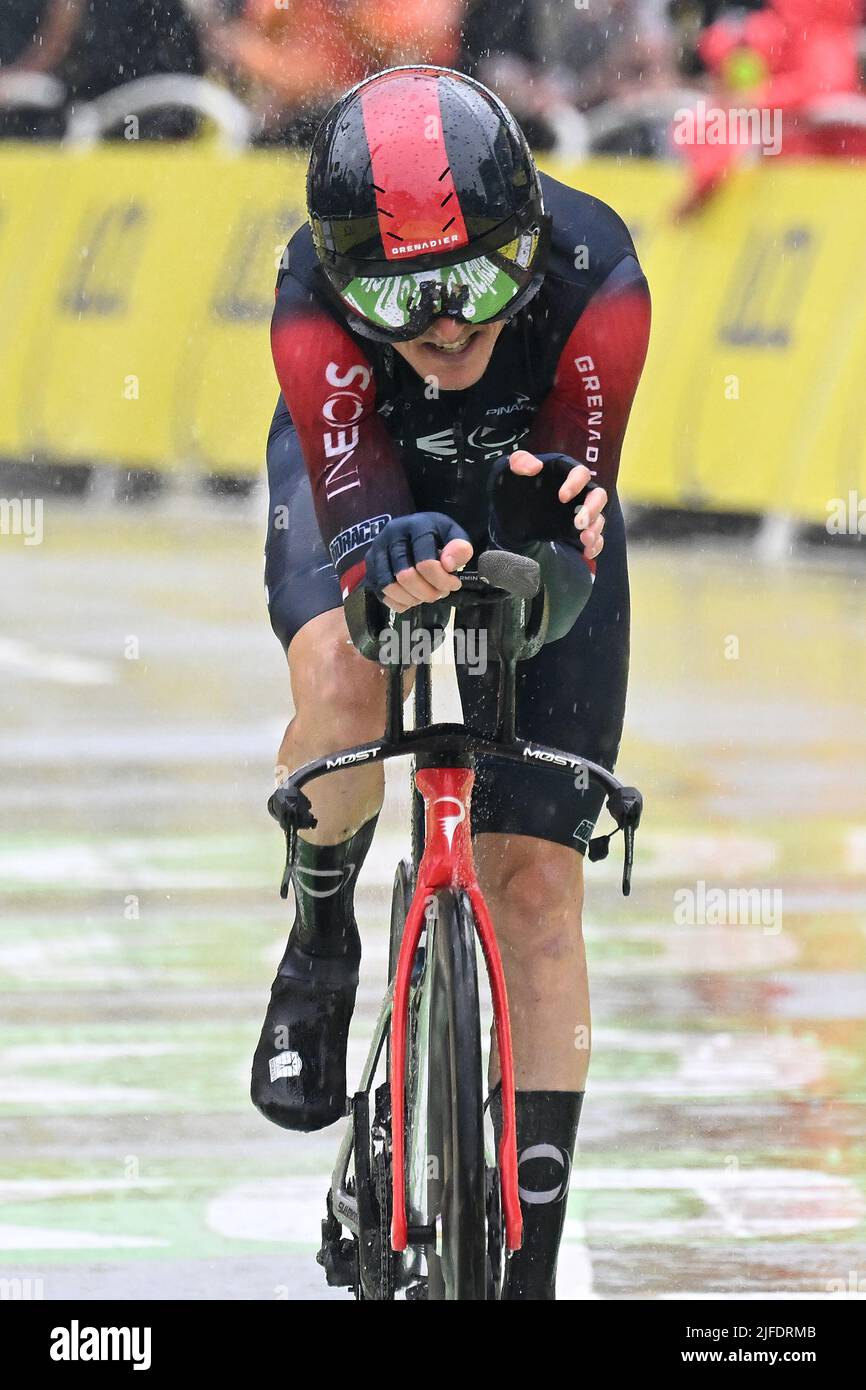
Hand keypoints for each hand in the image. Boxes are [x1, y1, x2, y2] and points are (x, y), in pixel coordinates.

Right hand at [364, 512, 473, 612]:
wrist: (409, 531)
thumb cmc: (434, 535)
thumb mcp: (452, 534)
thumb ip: (459, 548)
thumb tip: (448, 565)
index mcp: (415, 525)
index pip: (425, 562)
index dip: (441, 580)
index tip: (454, 584)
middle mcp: (391, 536)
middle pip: (405, 576)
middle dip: (428, 592)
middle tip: (439, 593)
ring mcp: (376, 552)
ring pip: (389, 586)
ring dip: (412, 599)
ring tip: (425, 596)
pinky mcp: (369, 568)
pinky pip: (380, 594)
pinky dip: (399, 603)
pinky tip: (412, 598)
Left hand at [490, 450, 607, 557]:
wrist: (508, 515)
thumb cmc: (512, 488)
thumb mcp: (509, 472)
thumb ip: (519, 462)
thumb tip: (535, 466)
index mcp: (565, 473)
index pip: (580, 473)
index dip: (575, 483)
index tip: (562, 497)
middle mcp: (578, 492)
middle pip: (598, 496)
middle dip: (592, 509)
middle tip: (578, 523)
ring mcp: (580, 513)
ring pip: (598, 518)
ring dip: (595, 529)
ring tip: (584, 540)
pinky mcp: (578, 531)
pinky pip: (595, 538)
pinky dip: (595, 546)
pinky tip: (586, 553)